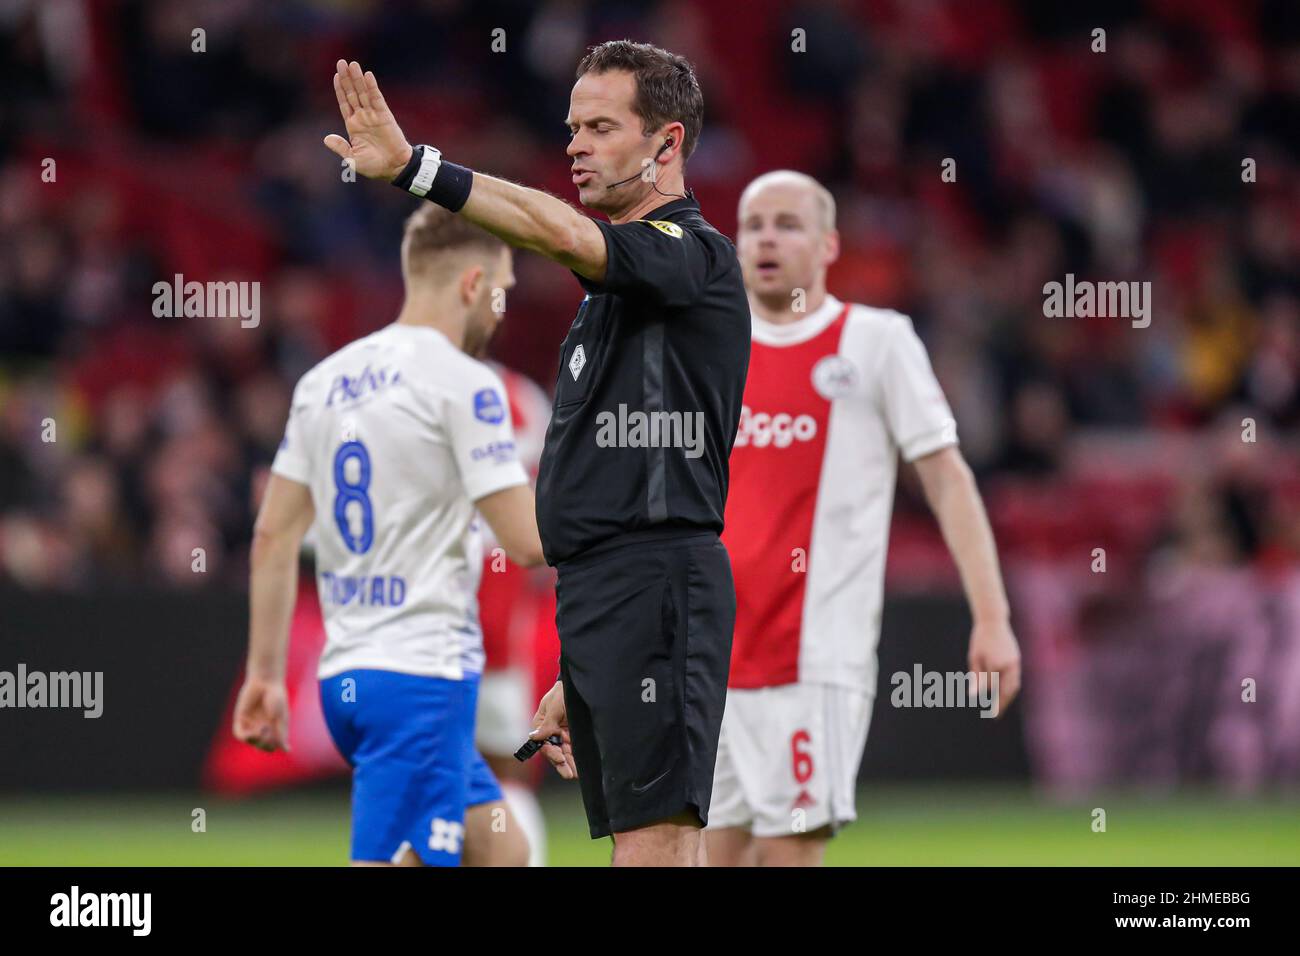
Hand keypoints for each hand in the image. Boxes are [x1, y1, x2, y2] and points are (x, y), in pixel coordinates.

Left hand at [233, 675, 290, 751]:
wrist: (265, 681)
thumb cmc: (277, 698)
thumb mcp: (281, 717)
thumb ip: (282, 734)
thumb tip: (286, 750)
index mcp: (273, 728)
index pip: (272, 746)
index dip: (273, 747)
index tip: (279, 742)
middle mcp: (261, 728)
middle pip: (261, 746)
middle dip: (266, 744)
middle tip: (270, 731)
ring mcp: (250, 724)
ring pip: (251, 742)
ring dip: (257, 740)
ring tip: (263, 729)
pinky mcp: (240, 719)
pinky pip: (240, 734)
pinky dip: (246, 736)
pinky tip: (253, 731)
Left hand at [324, 59, 413, 181]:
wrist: (394, 168)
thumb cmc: (374, 166)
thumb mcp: (352, 159)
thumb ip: (340, 147)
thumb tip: (326, 138)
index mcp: (353, 126)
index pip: (345, 103)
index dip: (340, 89)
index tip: (336, 76)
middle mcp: (363, 117)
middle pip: (353, 93)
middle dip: (347, 78)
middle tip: (342, 62)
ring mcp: (373, 115)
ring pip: (363, 93)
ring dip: (358, 78)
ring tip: (352, 64)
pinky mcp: (385, 116)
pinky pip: (377, 98)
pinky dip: (372, 87)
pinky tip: (367, 75)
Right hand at [529, 681, 575, 779]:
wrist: (578, 685)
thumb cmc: (561, 693)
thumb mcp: (554, 706)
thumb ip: (547, 723)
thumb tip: (534, 737)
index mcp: (541, 726)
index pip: (543, 744)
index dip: (551, 753)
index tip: (560, 758)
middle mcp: (550, 733)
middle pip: (554, 752)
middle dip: (561, 764)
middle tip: (568, 774)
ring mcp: (562, 735)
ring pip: (565, 753)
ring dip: (569, 764)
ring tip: (575, 774)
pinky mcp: (573, 736)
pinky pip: (573, 749)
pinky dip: (576, 758)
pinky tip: (580, 767)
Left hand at [968, 619, 1020, 717]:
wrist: (993, 621)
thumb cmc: (980, 640)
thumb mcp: (974, 658)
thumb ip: (976, 678)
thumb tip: (973, 696)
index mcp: (997, 664)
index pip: (992, 687)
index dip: (990, 699)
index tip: (989, 714)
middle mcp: (1010, 664)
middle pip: (1007, 690)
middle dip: (1002, 704)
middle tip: (995, 716)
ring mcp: (1016, 662)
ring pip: (1014, 685)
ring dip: (1008, 697)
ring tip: (1000, 707)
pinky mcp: (1017, 659)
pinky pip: (1015, 677)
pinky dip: (1010, 687)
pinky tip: (1003, 693)